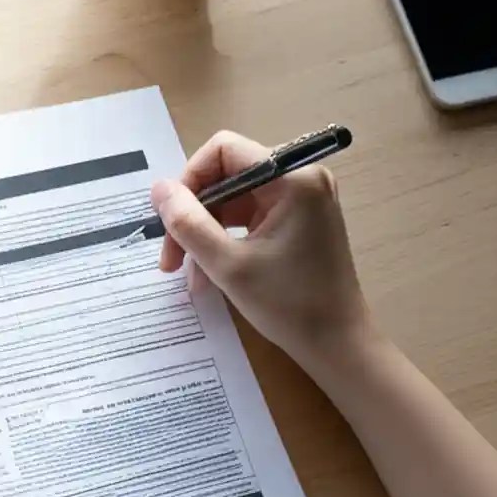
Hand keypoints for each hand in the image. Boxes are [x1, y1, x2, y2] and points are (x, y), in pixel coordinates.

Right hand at [153, 131, 373, 365]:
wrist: (338, 346)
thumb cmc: (290, 306)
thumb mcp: (228, 265)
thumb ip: (188, 223)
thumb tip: (158, 189)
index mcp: (293, 178)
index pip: (224, 150)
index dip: (190, 179)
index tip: (171, 219)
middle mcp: (301, 177)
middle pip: (226, 176)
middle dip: (194, 215)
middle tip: (171, 259)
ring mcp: (302, 198)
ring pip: (233, 200)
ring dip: (206, 234)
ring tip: (190, 277)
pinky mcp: (299, 219)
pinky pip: (250, 217)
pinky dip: (226, 240)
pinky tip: (209, 274)